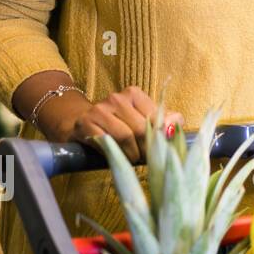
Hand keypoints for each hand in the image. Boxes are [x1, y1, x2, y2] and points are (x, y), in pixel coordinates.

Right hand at [39, 85, 182, 164]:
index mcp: (134, 94)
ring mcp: (100, 109)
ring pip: (126, 136)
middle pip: (142, 128)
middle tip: (146, 160)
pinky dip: (116, 153)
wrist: (76, 122)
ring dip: (132, 154)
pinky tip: (118, 157)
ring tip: (133, 160)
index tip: (159, 150)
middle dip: (147, 149)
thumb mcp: (140, 118)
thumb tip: (177, 125)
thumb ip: (163, 120)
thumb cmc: (116, 123)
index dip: (160, 138)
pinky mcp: (85, 123)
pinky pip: (107, 142)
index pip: (156, 118)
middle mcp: (117, 98)